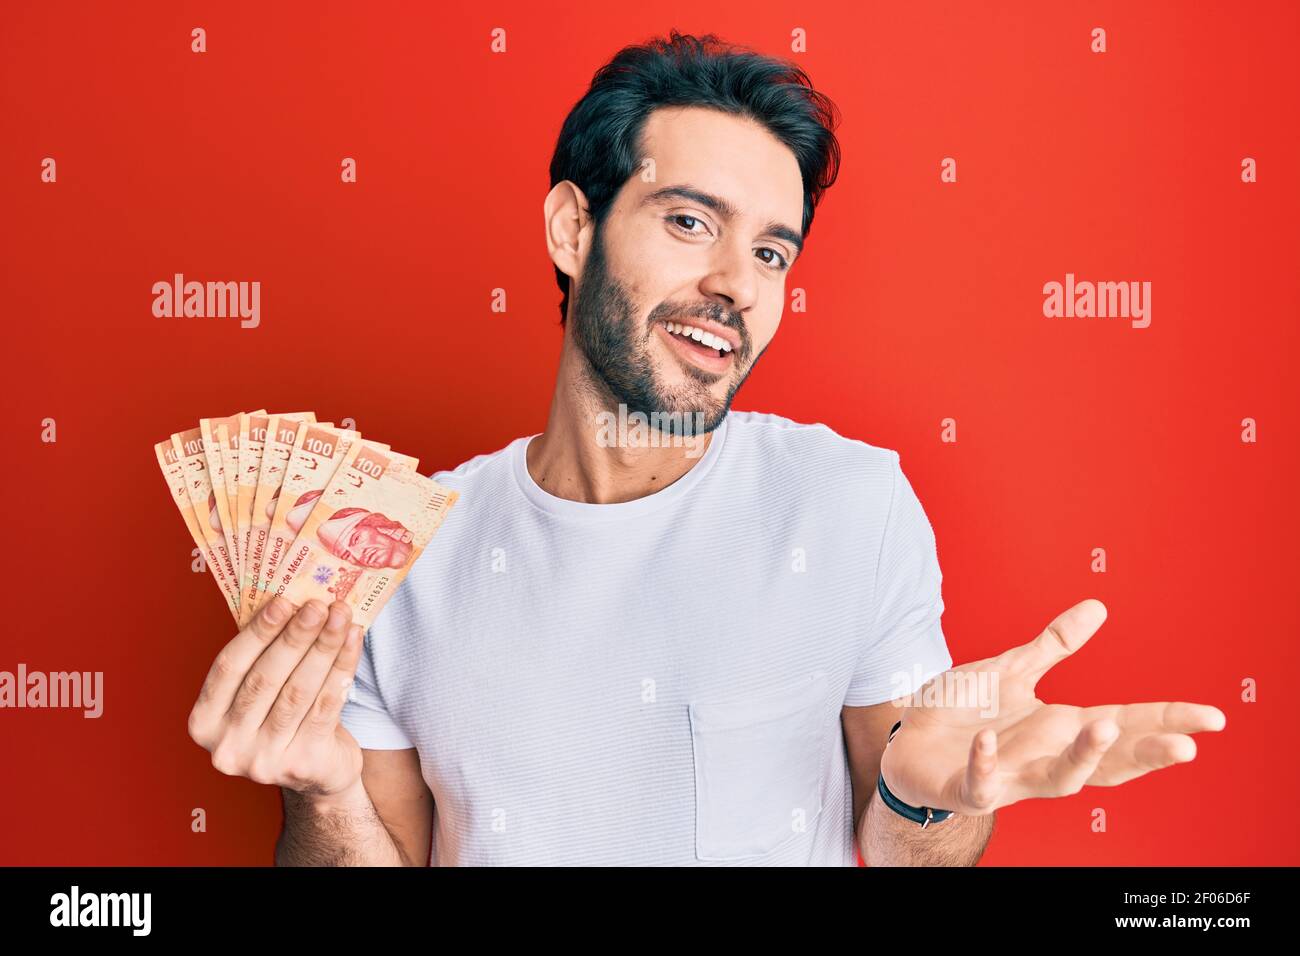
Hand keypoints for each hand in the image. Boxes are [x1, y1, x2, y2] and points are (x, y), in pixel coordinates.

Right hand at [188, 596, 366, 797]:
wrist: (318, 775)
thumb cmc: (285, 721)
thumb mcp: (260, 696)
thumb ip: (262, 657)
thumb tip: (290, 601)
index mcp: (205, 721)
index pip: (229, 668)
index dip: (257, 633)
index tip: (282, 601)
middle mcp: (227, 745)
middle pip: (265, 679)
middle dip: (296, 636)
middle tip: (318, 605)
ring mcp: (263, 760)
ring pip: (298, 691)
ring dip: (323, 647)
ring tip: (340, 616)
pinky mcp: (301, 764)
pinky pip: (326, 705)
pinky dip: (342, 668)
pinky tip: (352, 641)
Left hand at [879, 599, 1226, 816]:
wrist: (904, 743)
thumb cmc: (963, 713)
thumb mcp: (1010, 671)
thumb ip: (1052, 646)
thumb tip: (1098, 607)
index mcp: (1058, 728)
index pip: (1124, 726)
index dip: (1166, 721)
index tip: (1214, 717)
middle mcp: (1042, 757)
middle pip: (1106, 763)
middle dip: (1145, 754)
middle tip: (1187, 746)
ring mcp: (1006, 776)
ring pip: (1056, 782)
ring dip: (1079, 759)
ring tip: (1102, 728)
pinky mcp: (965, 787)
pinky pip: (979, 784)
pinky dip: (987, 764)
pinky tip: (990, 740)